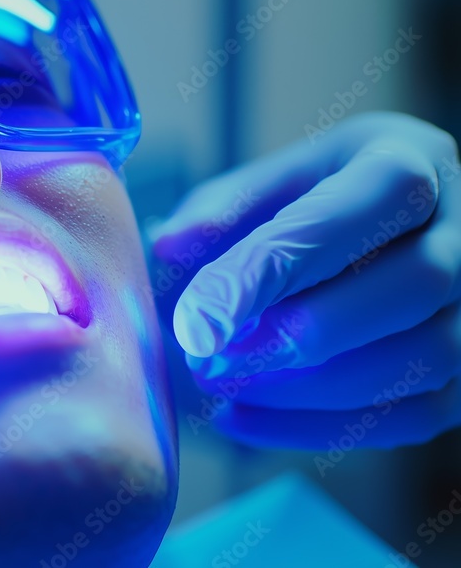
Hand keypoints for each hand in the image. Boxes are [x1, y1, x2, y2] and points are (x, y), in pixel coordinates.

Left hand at [151, 112, 460, 448]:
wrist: (382, 234)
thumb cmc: (317, 199)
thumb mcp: (271, 182)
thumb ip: (222, 210)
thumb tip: (168, 245)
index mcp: (407, 161)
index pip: (350, 214)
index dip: (270, 270)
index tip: (197, 318)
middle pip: (409, 288)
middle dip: (296, 335)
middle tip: (208, 359)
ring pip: (421, 360)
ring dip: (308, 389)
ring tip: (220, 385)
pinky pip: (414, 415)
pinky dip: (319, 427)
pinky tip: (241, 416)